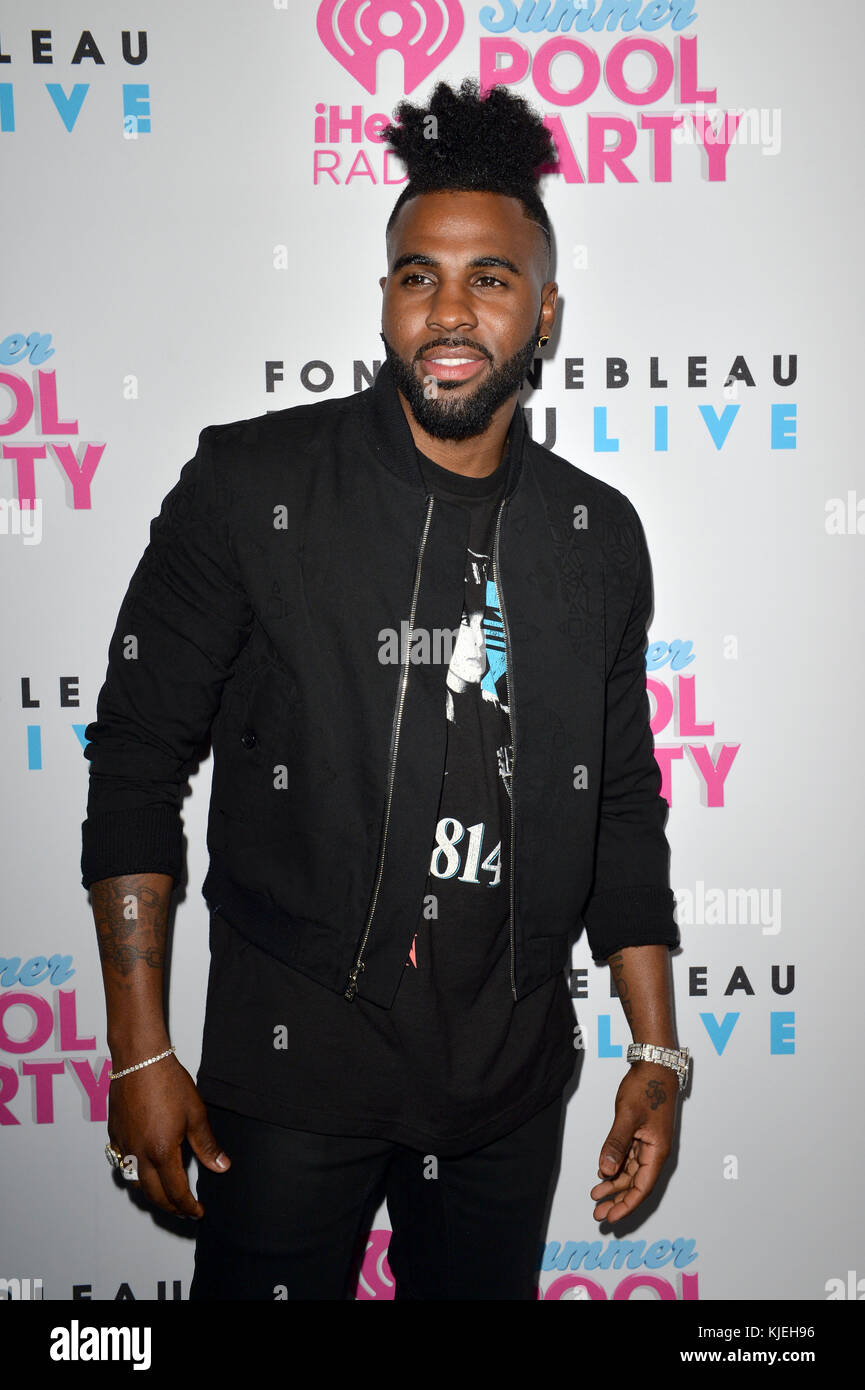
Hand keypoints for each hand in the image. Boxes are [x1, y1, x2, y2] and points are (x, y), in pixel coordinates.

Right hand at [107, 1055, 229, 1217]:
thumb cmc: (168, 1082)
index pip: (176, 1192)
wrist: (140, 1059)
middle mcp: (139, 1154)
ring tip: (166, 1194)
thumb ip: (207, 1145)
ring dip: (151, 1194)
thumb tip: (221, 1167)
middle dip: (170, 1207)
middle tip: (184, 1210)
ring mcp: (123, 1145)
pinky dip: (134, 1173)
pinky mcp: (114, 1134)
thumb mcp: (196, 1114)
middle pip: (153, 1195)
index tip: (197, 1212)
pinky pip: (122, 1163)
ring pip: (135, 1182)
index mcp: (161, 1152)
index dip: (188, 1206)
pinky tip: (143, 1168)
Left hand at [590, 1062, 676, 1223]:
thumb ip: (616, 1143)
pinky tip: (602, 1172)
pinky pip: (628, 1157)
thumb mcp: (627, 1116)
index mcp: (657, 1151)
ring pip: (630, 1171)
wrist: (655, 1065)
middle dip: (616, 1198)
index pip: (642, 1187)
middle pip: (635, 1183)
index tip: (611, 1217)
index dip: (626, 1204)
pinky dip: (616, 1166)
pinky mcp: (642, 1134)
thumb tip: (605, 1170)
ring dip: (614, 1183)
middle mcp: (654, 1151)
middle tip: (597, 1213)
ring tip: (595, 1194)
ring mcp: (648, 1143)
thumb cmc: (647, 1088)